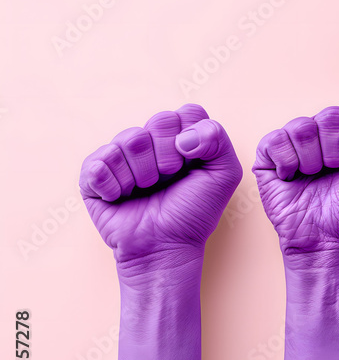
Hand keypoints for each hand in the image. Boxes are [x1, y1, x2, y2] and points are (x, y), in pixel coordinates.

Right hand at [79, 104, 242, 265]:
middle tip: (168, 180)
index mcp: (181, 137)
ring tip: (145, 190)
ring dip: (143, 174)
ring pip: (130, 139)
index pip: (188, 113)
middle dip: (169, 157)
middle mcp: (150, 141)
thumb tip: (184, 135)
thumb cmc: (194, 212)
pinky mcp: (93, 174)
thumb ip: (217, 139)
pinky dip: (114, 186)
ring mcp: (120, 155)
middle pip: (159, 120)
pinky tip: (121, 198)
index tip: (192, 164)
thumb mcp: (224, 174)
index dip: (192, 139)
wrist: (165, 246)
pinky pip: (99, 163)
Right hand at [253, 102, 338, 256]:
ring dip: (313, 159)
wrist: (328, 240)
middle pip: (332, 115)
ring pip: (302, 126)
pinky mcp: (269, 154)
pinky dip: (288, 163)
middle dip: (336, 149)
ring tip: (314, 176)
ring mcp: (296, 142)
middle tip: (335, 171)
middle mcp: (324, 132)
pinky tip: (292, 178)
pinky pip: (276, 140)